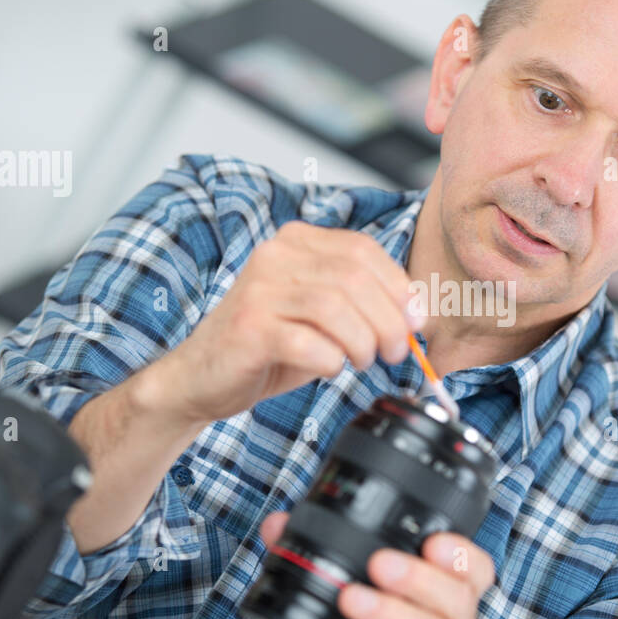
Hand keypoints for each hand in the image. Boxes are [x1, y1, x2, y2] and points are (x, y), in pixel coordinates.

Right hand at [147, 221, 423, 426]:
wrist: (201, 376)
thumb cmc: (267, 344)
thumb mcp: (319, 312)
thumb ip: (362, 302)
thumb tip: (416, 312)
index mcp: (296, 242)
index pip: (364, 250)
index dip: (399, 286)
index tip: (414, 320)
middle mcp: (275, 257)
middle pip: (355, 279)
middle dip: (388, 321)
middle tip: (395, 351)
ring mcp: (259, 291)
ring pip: (336, 309)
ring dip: (363, 342)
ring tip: (362, 361)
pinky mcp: (249, 329)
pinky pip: (309, 343)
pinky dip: (331, 360)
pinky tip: (329, 368)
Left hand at [258, 510, 494, 618]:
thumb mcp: (343, 605)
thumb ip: (317, 562)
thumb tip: (277, 525)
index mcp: (448, 604)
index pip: (476, 573)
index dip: (463, 554)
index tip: (432, 540)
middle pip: (457, 601)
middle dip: (420, 578)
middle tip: (379, 563)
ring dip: (390, 614)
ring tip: (351, 599)